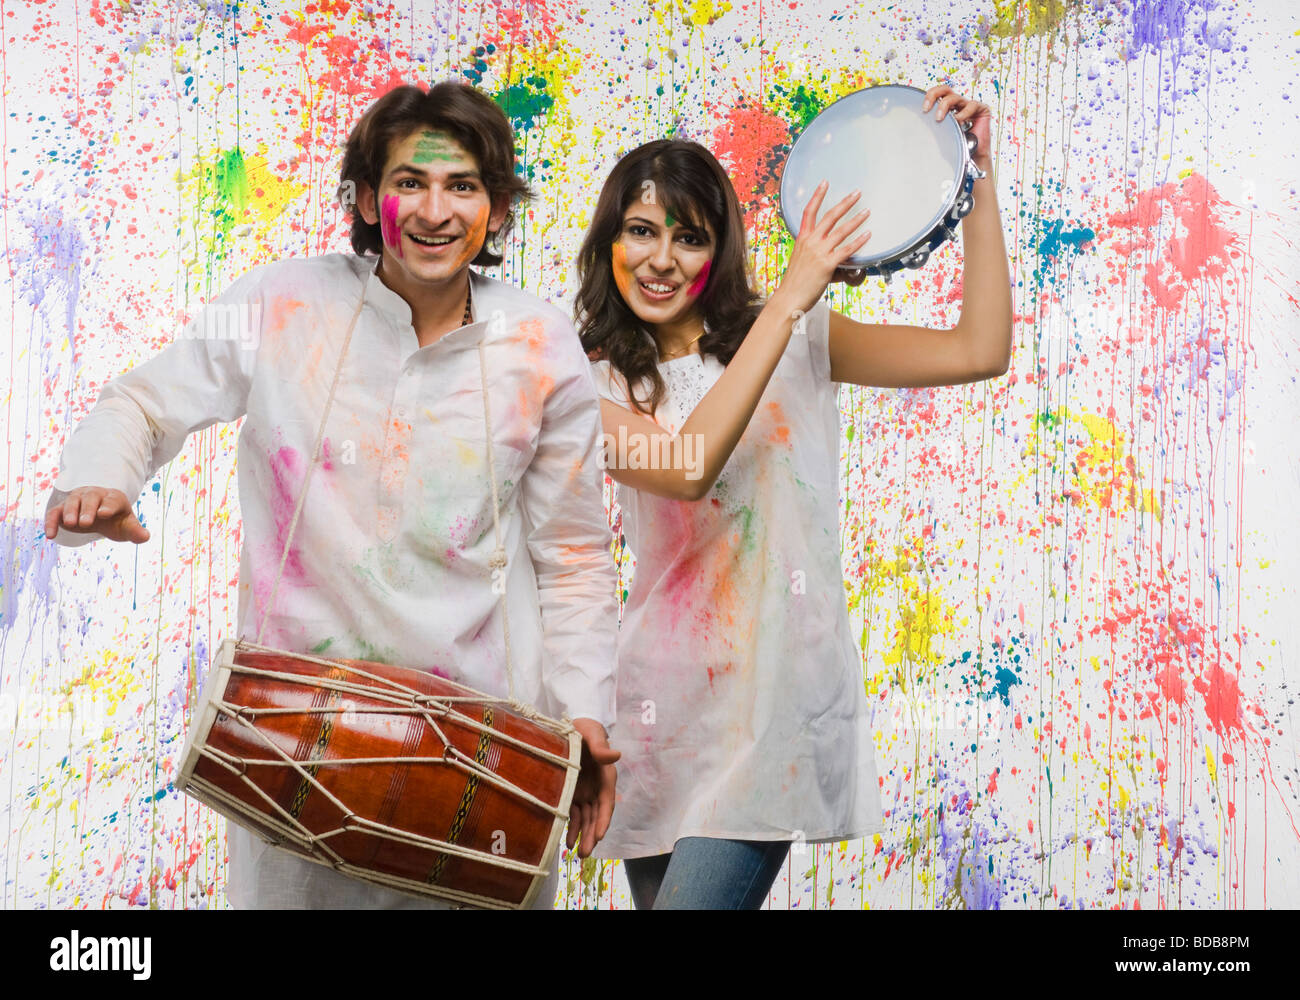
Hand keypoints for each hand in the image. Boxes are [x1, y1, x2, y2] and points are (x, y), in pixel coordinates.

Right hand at [44, 487, 149, 542]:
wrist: (100, 516)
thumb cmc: (116, 521)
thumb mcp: (127, 527)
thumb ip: (135, 531)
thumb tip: (145, 536)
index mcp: (114, 498)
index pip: (112, 500)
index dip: (108, 506)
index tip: (104, 514)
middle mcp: (95, 495)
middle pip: (91, 498)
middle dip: (88, 509)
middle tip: (85, 523)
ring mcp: (78, 499)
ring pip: (72, 502)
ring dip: (70, 512)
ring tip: (70, 524)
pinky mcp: (62, 508)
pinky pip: (54, 513)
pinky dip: (51, 522)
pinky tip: (50, 535)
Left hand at [565, 717, 619, 858]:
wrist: (572, 725)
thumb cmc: (586, 729)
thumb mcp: (593, 735)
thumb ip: (601, 747)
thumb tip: (616, 754)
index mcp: (606, 776)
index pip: (606, 803)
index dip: (603, 820)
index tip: (599, 835)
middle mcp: (597, 788)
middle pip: (596, 816)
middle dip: (592, 835)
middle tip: (585, 853)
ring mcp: (585, 792)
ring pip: (585, 819)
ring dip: (582, 836)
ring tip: (577, 853)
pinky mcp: (572, 792)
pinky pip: (573, 814)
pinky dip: (571, 827)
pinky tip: (566, 841)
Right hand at [776, 181, 871, 314]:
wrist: (789, 298)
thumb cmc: (796, 282)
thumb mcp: (802, 261)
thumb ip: (819, 254)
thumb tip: (836, 256)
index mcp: (802, 239)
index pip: (809, 212)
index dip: (817, 195)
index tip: (825, 183)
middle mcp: (810, 242)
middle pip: (830, 216)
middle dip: (845, 203)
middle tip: (857, 193)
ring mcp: (819, 252)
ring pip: (841, 231)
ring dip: (856, 220)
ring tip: (867, 212)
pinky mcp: (827, 264)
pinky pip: (847, 250)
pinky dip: (859, 241)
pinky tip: (868, 235)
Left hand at [922, 85, 992, 167]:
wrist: (974, 157)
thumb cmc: (957, 146)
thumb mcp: (941, 134)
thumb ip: (932, 127)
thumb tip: (912, 127)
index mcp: (949, 107)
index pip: (937, 94)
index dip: (929, 96)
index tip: (922, 110)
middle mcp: (959, 104)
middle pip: (945, 89)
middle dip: (933, 95)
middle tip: (926, 109)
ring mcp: (970, 105)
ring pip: (955, 97)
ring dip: (944, 106)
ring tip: (939, 119)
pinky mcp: (982, 109)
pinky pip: (971, 105)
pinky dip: (963, 114)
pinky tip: (959, 123)